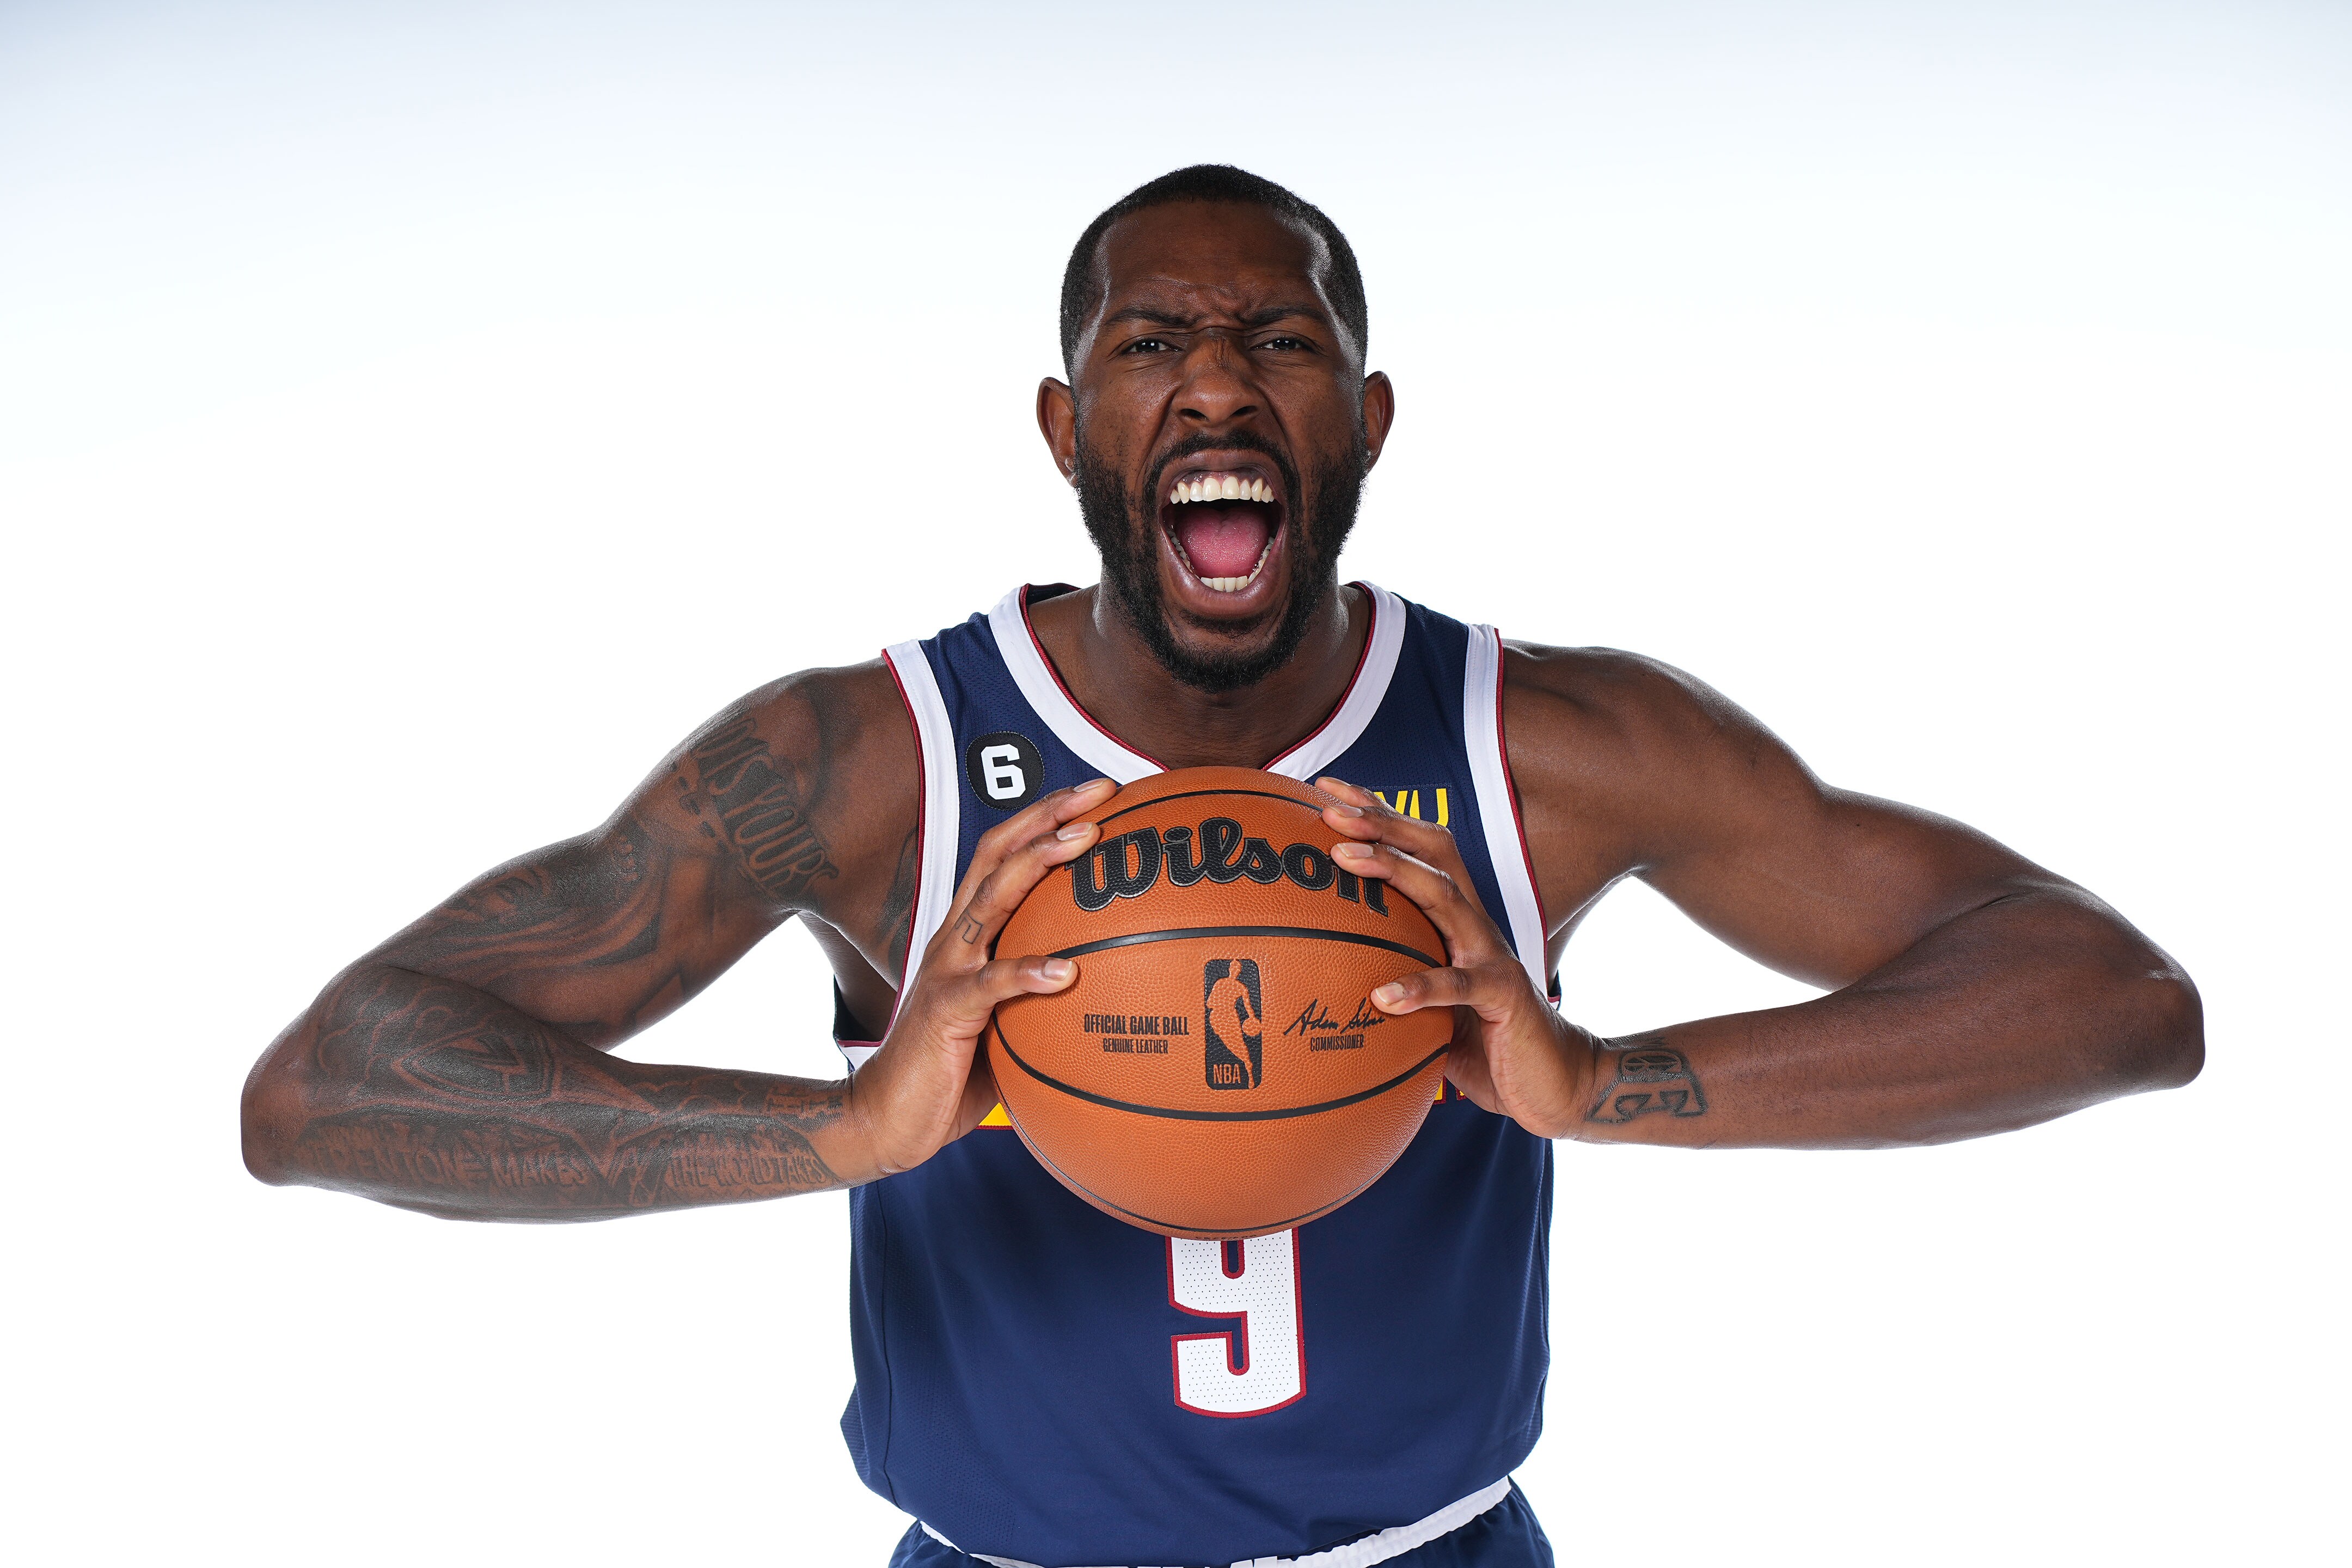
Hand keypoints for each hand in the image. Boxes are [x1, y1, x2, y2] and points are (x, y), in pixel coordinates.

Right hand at [843, 778, 1115, 1177]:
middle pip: (999, 855)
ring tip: (1085, 842)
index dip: (1044, 818)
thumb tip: (1112, 991)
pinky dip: (1029, 973)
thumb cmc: (952, 1073)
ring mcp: (947, 971)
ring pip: (992, 899)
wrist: (887, 1119)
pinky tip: (1067, 971)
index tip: (1097, 794)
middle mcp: (954, 940)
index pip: (1003, 856)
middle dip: (1048, 816)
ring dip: (1039, 863)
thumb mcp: (1006, 1023)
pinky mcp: (945, 1012)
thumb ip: (1043, 997)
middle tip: (1101, 791)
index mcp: (967, 935)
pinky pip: (990, 986)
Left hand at [1316, 777, 1598, 1137]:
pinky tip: (1382, 996)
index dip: (1380, 815)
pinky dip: (1420, 988)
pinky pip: (1459, 987)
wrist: (1554, 1082)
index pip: (1421, 850)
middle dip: (1383, 824)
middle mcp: (1476, 925)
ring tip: (1345, 859)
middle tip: (1329, 809)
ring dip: (1394, 870)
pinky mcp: (1504, 997)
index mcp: (1459, 920)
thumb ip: (1390, 980)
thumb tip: (1318, 979)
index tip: (1326, 791)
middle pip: (1433, 854)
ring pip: (1444, 897)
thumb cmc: (1483, 1042)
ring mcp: (1493, 957)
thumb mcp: (1428, 1005)